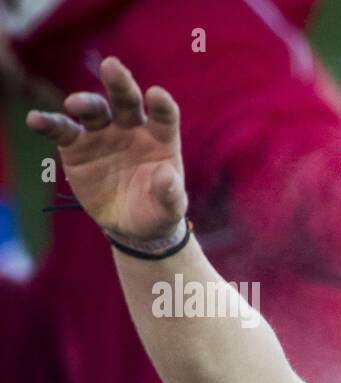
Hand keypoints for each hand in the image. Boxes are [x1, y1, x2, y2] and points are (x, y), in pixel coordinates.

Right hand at [25, 56, 185, 240]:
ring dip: (84, 102)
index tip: (156, 95)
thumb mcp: (170, 208)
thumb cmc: (157, 209)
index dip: (162, 104)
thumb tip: (167, 175)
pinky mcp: (76, 146)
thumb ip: (171, 193)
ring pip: (93, 110)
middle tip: (111, 66)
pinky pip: (61, 130)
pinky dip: (48, 123)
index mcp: (160, 137)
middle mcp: (131, 128)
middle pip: (126, 100)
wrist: (132, 224)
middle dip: (120, 83)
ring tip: (74, 104)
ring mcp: (102, 133)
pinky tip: (35, 120)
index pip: (164, 115)